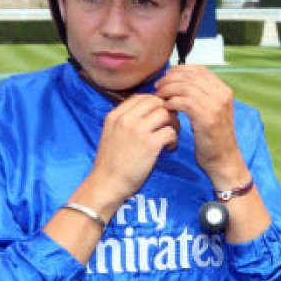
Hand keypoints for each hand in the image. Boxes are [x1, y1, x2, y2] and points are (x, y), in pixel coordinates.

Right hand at [87, 93, 179, 207]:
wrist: (106, 184)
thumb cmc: (110, 163)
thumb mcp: (111, 133)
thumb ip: (125, 121)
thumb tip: (148, 112)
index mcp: (115, 115)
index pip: (141, 97)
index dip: (155, 104)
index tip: (158, 116)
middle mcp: (126, 119)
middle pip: (156, 101)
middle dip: (166, 111)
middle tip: (168, 125)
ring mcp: (138, 130)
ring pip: (165, 114)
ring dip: (173, 124)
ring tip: (169, 138)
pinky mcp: (150, 144)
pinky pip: (170, 132)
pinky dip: (174, 140)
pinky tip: (168, 148)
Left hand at [155, 65, 248, 185]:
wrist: (223, 160)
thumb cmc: (213, 138)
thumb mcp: (211, 111)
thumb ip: (201, 96)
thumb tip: (179, 81)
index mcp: (224, 91)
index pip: (200, 70)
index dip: (180, 70)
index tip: (167, 76)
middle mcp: (222, 95)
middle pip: (191, 76)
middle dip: (171, 78)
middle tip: (158, 86)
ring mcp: (216, 105)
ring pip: (185, 87)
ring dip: (168, 89)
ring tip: (159, 96)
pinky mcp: (206, 117)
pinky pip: (183, 102)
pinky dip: (171, 102)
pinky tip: (166, 108)